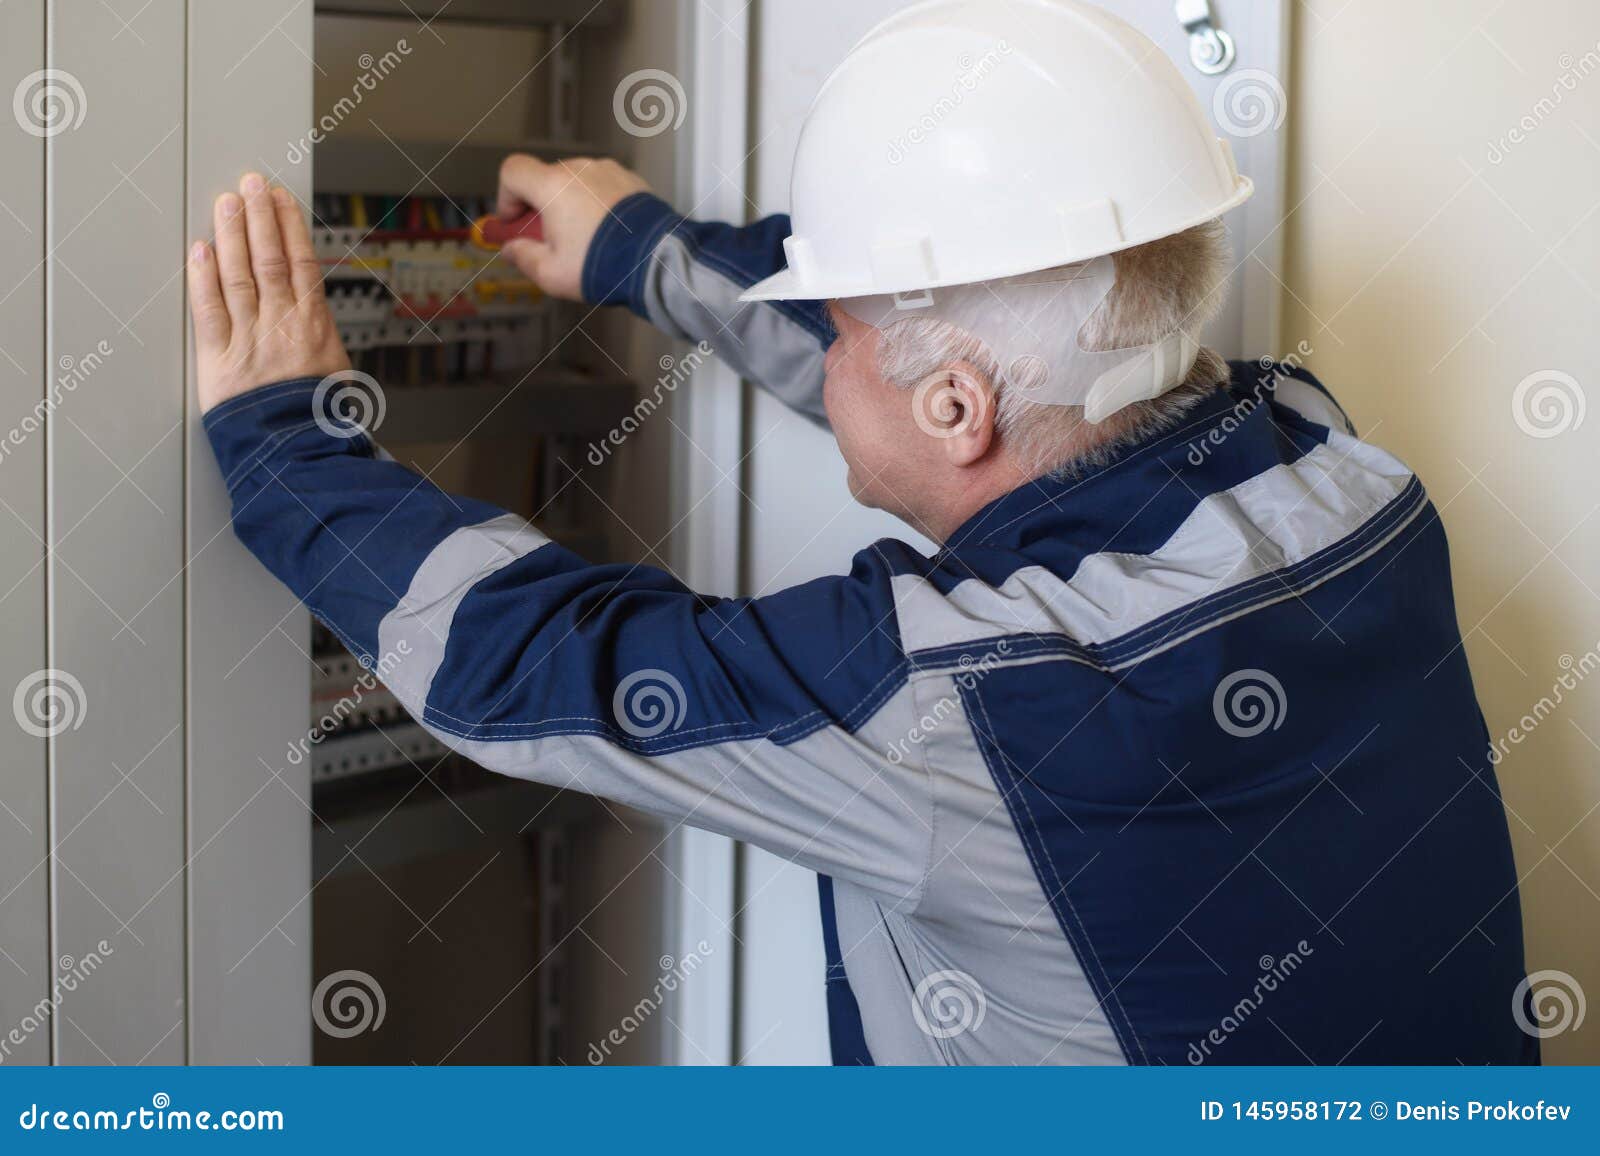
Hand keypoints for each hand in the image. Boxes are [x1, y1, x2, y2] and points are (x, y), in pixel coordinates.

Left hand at [188, 173, 349, 412]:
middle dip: (259, 217)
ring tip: (226, 203)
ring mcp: (250, 338)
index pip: (302, 262)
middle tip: (251, 185)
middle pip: (270, 258)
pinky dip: (202, 277)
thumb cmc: (319, 419)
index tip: (281, 199)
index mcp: (316, 326)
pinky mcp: (220, 358)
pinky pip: (209, 309)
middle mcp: (283, 324)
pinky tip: (200, 251)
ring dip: (232, 234)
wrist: (298, 451)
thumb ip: (319, 338)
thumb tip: (315, 317)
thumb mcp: (337, 373)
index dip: (289, 225)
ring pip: (239, 274)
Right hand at [494, 154, 649, 300]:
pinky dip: (598, 204)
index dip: (506, 196)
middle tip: (550, 239)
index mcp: (554, 186)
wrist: (658, 261)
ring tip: (585, 240)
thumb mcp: (552, 273)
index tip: (515, 221)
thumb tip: (512, 250)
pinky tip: (607, 233)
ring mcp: (608, 171)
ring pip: (576, 183)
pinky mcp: (630, 180)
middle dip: (541, 206)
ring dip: (571, 204)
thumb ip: (524, 257)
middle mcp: (580, 169)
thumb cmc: (606, 266)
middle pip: (546, 179)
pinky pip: (603, 187)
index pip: (513, 170)